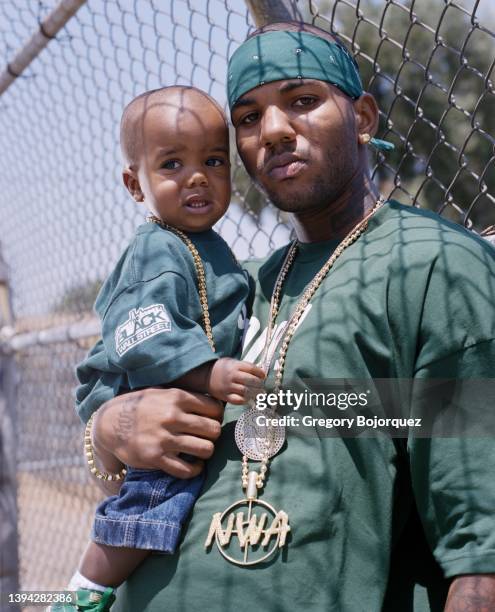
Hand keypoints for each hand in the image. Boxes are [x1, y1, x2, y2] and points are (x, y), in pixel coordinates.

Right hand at [92, 388, 223, 478]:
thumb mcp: (161, 391)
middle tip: (207, 437)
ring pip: (205, 449)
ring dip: (206, 452)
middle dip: (214, 435)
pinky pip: (187, 470)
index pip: (215, 409)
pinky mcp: (156, 458)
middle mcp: (173, 417)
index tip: (211, 420)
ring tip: (200, 450)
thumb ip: (184, 396)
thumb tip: (214, 401)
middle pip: (214, 430)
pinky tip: (193, 465)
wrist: (109, 424)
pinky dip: (195, 470)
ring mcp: (164, 438)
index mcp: (177, 397)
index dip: (217, 416)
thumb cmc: (140, 406)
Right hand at [207, 358, 265, 403]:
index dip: (260, 373)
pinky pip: (238, 400)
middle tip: (262, 386)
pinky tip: (249, 399)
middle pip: (250, 380)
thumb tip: (261, 372)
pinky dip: (245, 400)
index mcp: (234, 365)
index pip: (251, 368)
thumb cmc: (223, 368)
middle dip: (259, 384)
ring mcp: (228, 386)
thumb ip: (245, 367)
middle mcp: (231, 375)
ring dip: (255, 393)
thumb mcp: (232, 362)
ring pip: (246, 391)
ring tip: (259, 393)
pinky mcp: (225, 396)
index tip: (263, 376)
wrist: (206, 376)